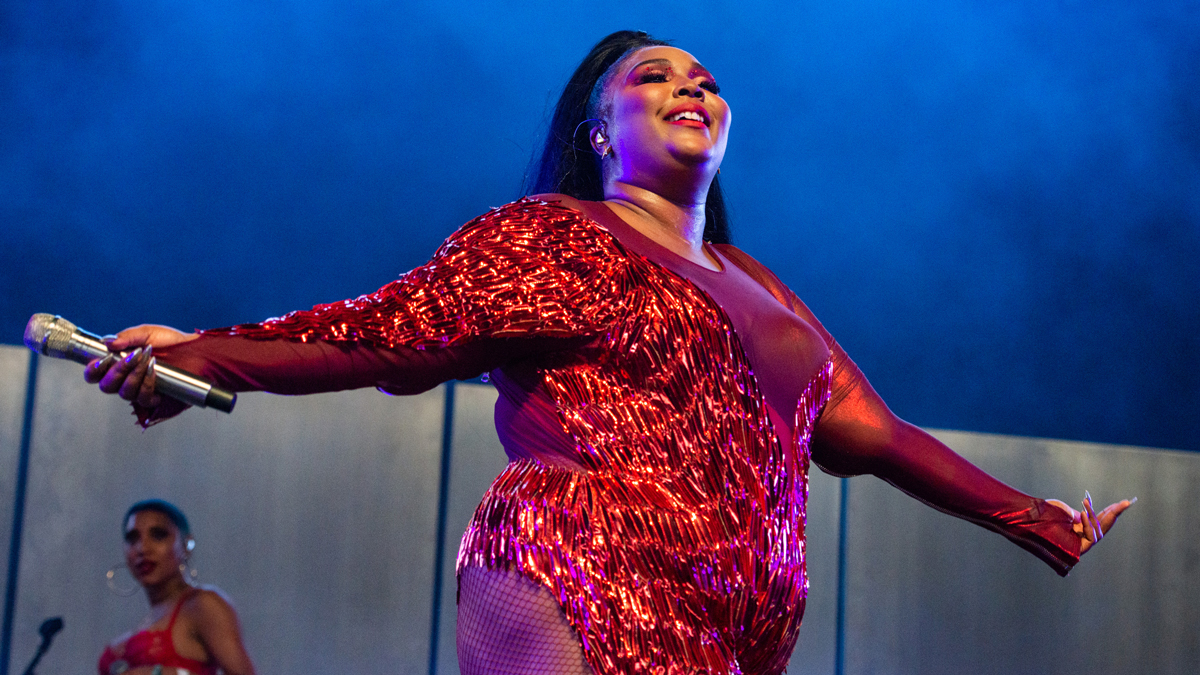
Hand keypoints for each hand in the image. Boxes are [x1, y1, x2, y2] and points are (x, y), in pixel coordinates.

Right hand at [83, 325, 197, 407]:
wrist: (195, 349)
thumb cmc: (170, 342)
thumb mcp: (147, 333)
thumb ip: (127, 337)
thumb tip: (108, 342)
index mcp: (118, 364)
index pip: (94, 374)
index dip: (93, 370)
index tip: (103, 359)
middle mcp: (125, 379)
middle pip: (106, 386)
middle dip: (117, 371)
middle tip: (132, 357)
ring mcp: (139, 390)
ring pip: (124, 393)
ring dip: (134, 374)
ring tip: (148, 360)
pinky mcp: (155, 398)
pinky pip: (143, 398)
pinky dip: (147, 383)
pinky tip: (154, 370)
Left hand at [1047, 492, 1135, 555]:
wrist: (1032, 525)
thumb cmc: (1045, 517)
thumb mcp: (1063, 510)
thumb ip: (1079, 512)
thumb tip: (1087, 513)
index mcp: (1082, 524)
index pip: (1101, 517)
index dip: (1112, 510)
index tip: (1125, 502)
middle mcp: (1085, 534)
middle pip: (1105, 524)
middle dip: (1116, 513)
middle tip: (1127, 502)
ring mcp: (1084, 542)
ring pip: (1098, 530)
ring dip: (1093, 515)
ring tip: (1085, 502)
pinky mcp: (1081, 548)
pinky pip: (1091, 536)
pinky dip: (1088, 525)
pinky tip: (1083, 514)